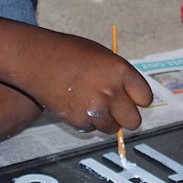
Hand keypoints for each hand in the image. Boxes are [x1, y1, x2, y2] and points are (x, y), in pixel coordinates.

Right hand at [0, 16, 153, 135]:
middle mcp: (111, 91)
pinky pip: (92, 129)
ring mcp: (95, 108)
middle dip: (126, 117)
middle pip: (134, 121)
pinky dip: (87, 122)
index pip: (145, 98)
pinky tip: (76, 104)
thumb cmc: (69, 53)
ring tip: (92, 104)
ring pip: (112, 129)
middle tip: (116, 110)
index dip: (138, 99)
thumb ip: (118, 76)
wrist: (37, 60)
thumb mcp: (102, 56)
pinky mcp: (79, 121)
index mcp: (121, 71)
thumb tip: (130, 97)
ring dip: (106, 121)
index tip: (132, 99)